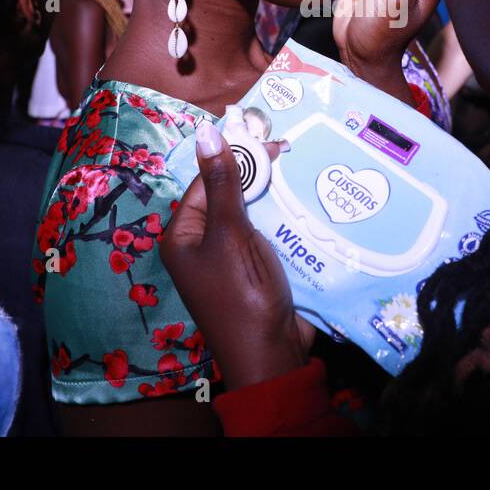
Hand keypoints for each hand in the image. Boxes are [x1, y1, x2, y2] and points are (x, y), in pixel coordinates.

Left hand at [162, 121, 313, 389]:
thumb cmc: (242, 295)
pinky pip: (268, 235)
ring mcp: (231, 259)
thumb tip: (208, 135)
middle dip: (259, 177)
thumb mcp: (230, 234)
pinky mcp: (256, 270)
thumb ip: (225, 184)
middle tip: (291, 153)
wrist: (272, 355)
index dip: (236, 159)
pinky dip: (285, 220)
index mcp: (183, 237)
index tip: (271, 140)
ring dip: (276, 198)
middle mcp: (202, 246)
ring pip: (253, 214)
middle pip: (230, 197)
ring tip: (303, 173)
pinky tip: (307, 205)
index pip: (206, 183)